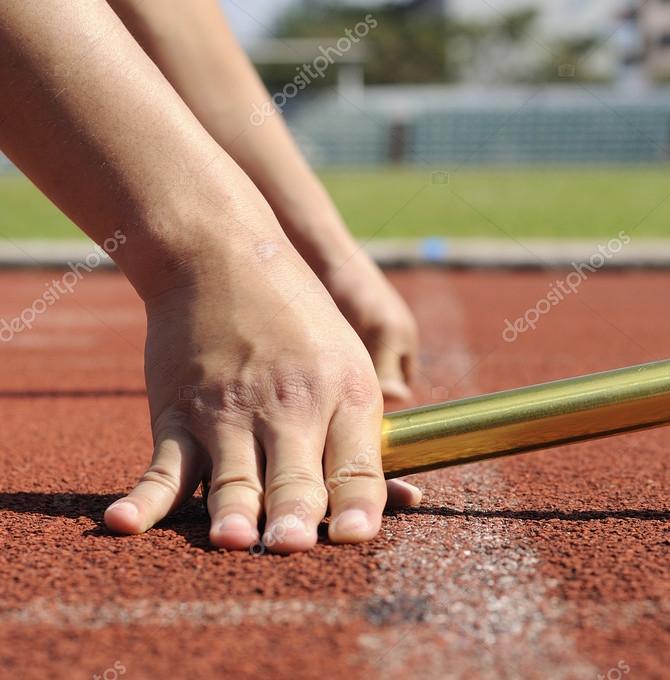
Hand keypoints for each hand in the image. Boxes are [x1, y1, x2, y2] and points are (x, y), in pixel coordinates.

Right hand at [103, 239, 420, 552]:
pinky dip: (144, 500)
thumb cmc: (302, 326)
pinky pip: (163, 466)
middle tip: (292, 546)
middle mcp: (290, 407)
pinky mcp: (179, 414)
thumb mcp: (352, 369)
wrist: (223, 259)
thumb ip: (367, 443)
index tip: (355, 537)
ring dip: (233, 512)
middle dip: (294, 516)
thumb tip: (407, 501)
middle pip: (295, 477)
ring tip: (235, 541)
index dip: (358, 505)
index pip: (357, 465)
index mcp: (345, 398)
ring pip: (233, 477)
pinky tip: (124, 523)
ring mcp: (230, 413)